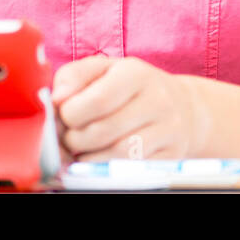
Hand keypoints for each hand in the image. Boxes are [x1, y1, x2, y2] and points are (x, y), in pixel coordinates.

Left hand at [51, 55, 207, 161]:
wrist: (183, 107)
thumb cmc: (131, 88)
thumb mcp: (104, 70)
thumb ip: (73, 76)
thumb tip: (56, 98)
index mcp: (136, 73)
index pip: (96, 101)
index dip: (70, 114)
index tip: (64, 116)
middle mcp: (157, 100)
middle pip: (102, 132)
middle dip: (74, 140)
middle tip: (69, 137)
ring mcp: (168, 129)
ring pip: (116, 154)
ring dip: (89, 157)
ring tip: (83, 148)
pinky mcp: (172, 154)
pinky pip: (131, 169)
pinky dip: (107, 168)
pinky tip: (101, 158)